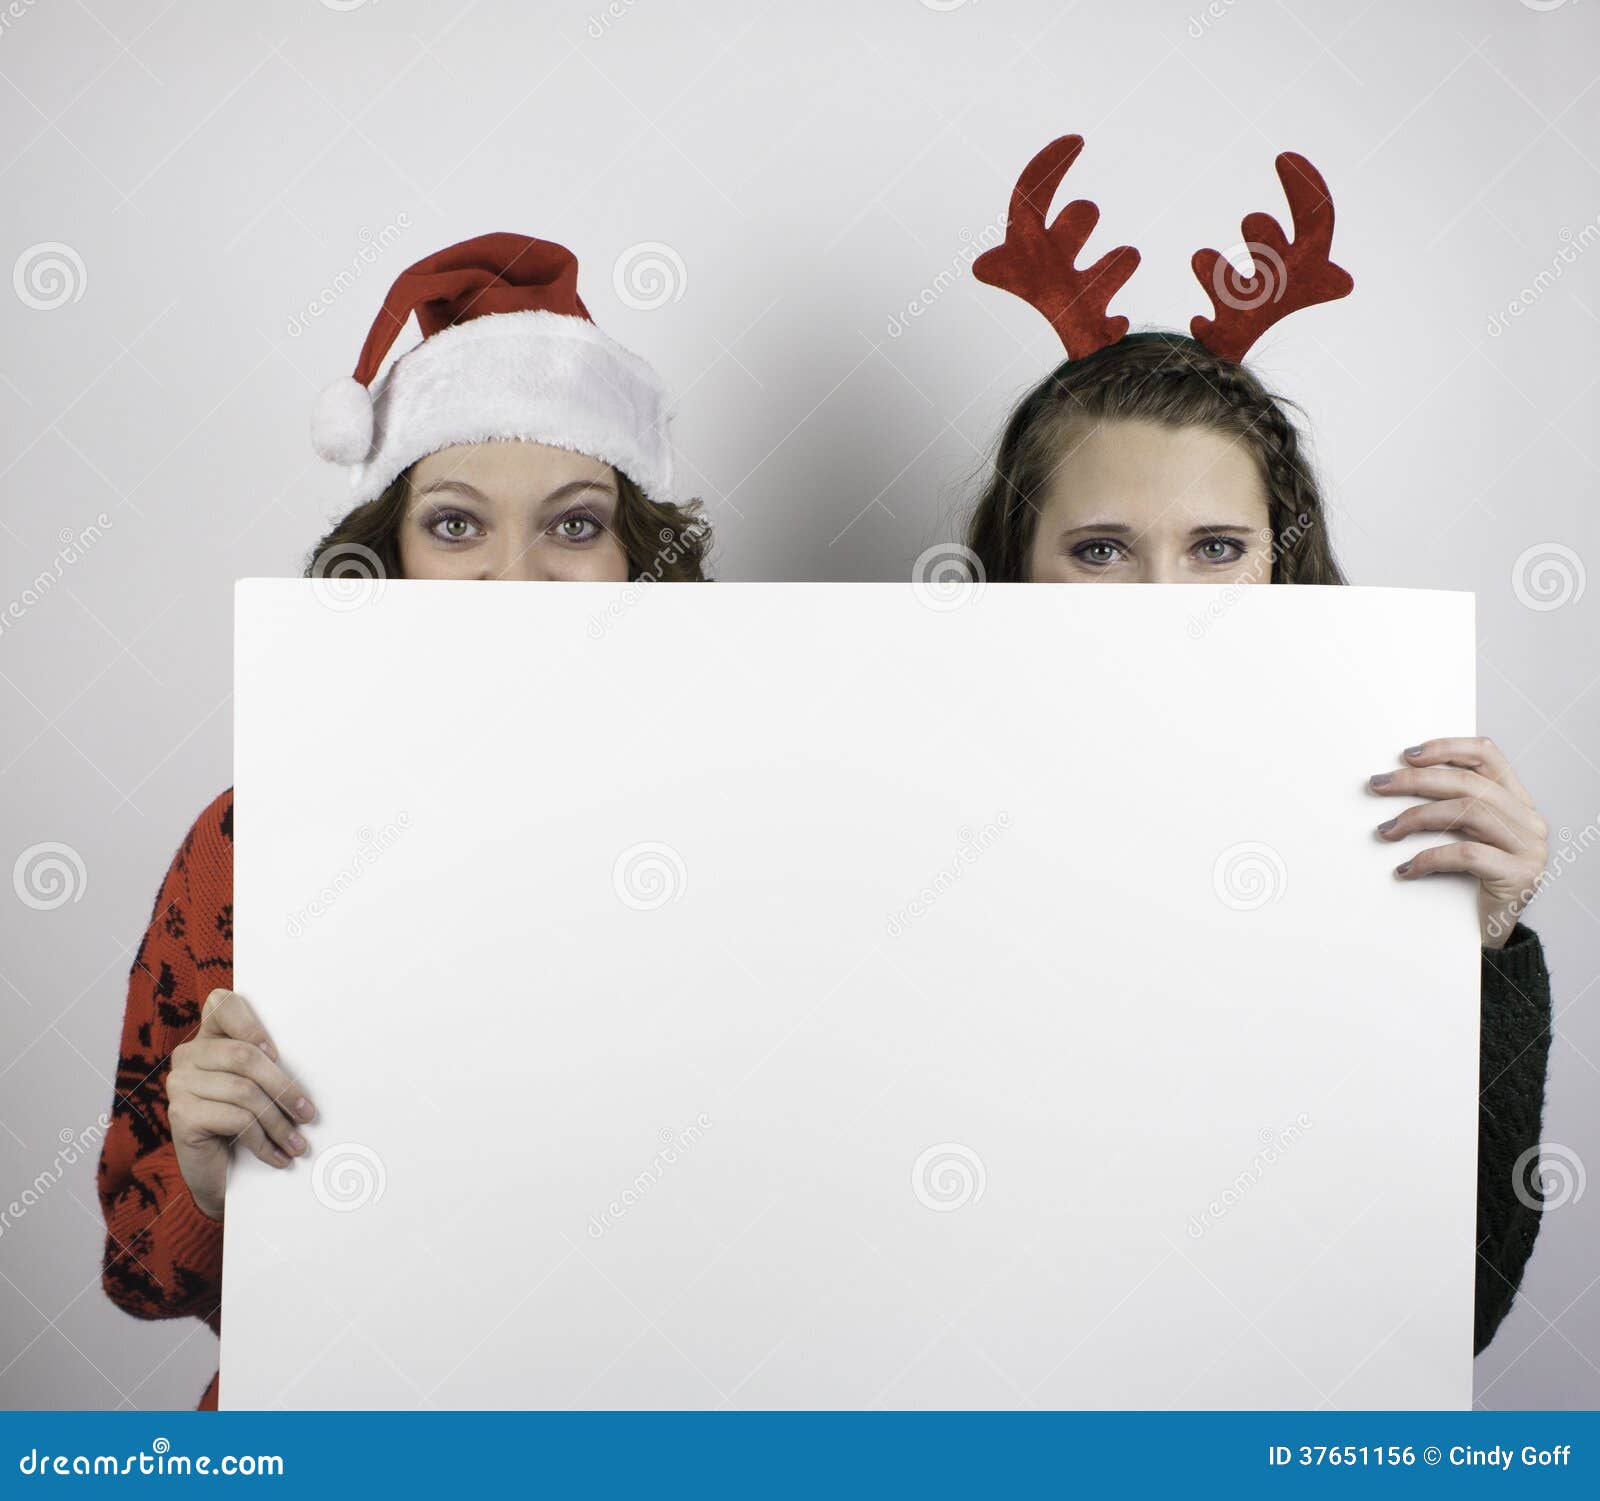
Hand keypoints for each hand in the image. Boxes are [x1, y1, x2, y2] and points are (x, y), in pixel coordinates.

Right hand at [166, 989, 316, 1221]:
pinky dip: (264, 1140)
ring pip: (245, 1092)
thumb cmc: (243, 1124)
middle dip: (284, 1087)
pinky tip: (277, 1156)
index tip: (277, 1054)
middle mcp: (188, 1055)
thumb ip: (268, 1063)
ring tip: (298, 1143)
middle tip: (308, 1114)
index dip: (252, 1024)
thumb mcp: (257, 1087)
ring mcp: (179, 1084)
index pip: (222, 1004)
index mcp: (208, 1036)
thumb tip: (316, 1056)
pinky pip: (236, 1119)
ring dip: (279, 1122)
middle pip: (245, 1056)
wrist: (216, 1175)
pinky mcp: (181, 1115)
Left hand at [1370, 737, 1548, 949]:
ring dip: (1417, 817)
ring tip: (1385, 831)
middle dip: (1416, 781)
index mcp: (1516, 800)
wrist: (1492, 932)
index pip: (1488, 756)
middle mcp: (1529, 819)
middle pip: (1468, 784)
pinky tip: (1405, 869)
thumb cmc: (1470, 880)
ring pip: (1468, 813)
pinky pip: (1467, 854)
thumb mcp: (1464, 836)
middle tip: (1378, 785)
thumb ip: (1450, 806)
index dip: (1447, 748)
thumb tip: (1395, 780)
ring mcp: (1530, 848)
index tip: (1407, 755)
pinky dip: (1429, 858)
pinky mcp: (1520, 876)